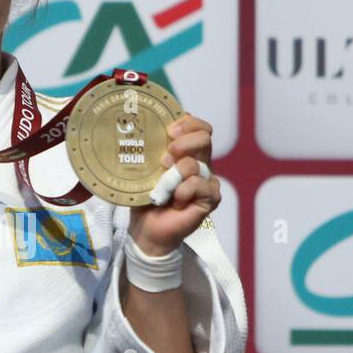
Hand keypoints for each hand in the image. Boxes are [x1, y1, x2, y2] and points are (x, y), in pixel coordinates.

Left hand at [127, 112, 219, 255]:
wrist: (148, 229)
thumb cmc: (146, 197)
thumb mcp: (145, 169)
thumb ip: (151, 150)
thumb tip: (142, 128)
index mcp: (188, 152)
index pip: (199, 127)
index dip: (188, 123)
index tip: (168, 131)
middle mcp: (201, 162)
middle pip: (204, 137)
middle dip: (184, 142)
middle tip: (166, 156)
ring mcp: (208, 180)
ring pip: (196, 164)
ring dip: (174, 175)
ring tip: (163, 188)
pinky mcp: (211, 197)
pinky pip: (199, 184)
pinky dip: (182, 192)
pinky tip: (175, 201)